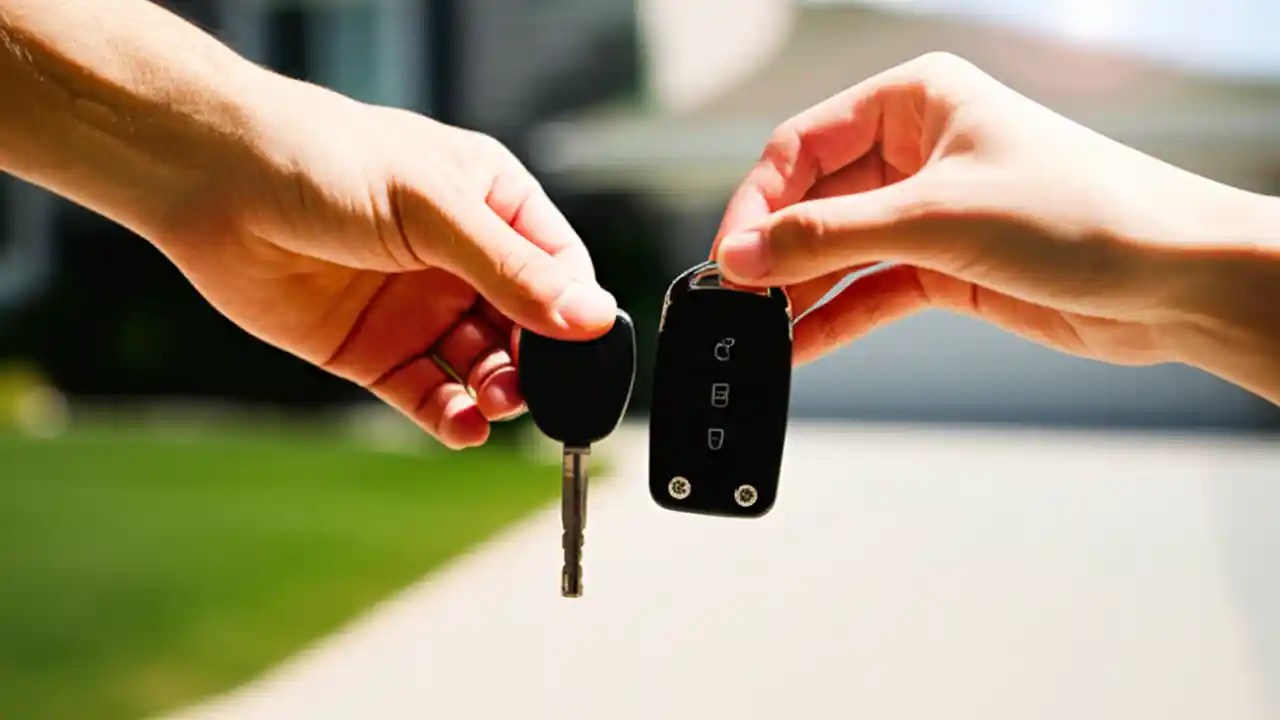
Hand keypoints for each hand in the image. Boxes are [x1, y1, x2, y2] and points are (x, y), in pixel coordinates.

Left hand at [154, 76, 615, 447]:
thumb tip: (589, 317)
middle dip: (534, 363)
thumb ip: (512, 271)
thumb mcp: (434, 209)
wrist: (214, 181)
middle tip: (527, 388)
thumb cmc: (323, 159)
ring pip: (480, 367)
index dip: (572, 312)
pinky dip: (448, 417)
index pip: (557, 269)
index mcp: (490, 204)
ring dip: (496, 392)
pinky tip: (461, 426)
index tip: (580, 348)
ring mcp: (417, 307)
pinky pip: (427, 394)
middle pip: (525, 329)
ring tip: (492, 403)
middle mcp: (460, 259)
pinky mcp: (373, 350)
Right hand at [713, 53, 1279, 399]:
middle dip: (776, 253)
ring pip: (838, 251)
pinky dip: (836, 318)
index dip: (758, 203)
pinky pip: (870, 290)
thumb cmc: (1084, 213)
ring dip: (801, 292)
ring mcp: (928, 210)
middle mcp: (916, 150)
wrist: (1175, 279)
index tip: (730, 257)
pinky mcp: (945, 265)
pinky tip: (801, 347)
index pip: (801, 147)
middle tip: (737, 302)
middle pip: (813, 201)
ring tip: (760, 334)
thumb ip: (830, 237)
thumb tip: (743, 255)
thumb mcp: (936, 217)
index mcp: (914, 100)